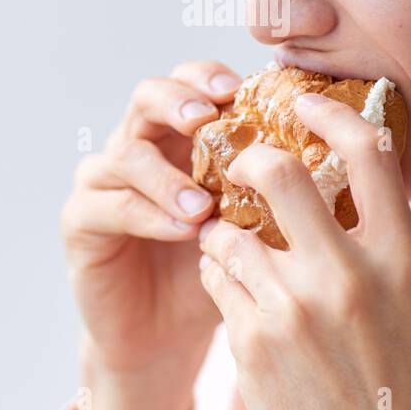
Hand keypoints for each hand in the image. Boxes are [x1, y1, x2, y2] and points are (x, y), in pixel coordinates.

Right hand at [59, 60, 239, 409]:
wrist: (167, 332)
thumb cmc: (218, 268)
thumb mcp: (252, 221)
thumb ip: (271, 183)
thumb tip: (330, 151)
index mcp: (179, 134)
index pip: (188, 83)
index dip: (208, 77)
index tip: (238, 88)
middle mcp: (137, 145)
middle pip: (146, 97)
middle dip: (178, 101)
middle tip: (206, 118)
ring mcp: (103, 180)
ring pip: (125, 155)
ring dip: (167, 176)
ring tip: (203, 206)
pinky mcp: (80, 221)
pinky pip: (110, 206)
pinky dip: (148, 215)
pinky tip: (182, 232)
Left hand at [197, 91, 410, 409]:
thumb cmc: (391, 367)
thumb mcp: (404, 291)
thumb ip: (373, 230)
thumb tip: (327, 162)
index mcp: (400, 256)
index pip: (368, 151)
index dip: (331, 113)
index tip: (303, 104)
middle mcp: (349, 275)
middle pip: (281, 173)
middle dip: (249, 160)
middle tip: (241, 164)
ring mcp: (294, 309)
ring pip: (229, 233)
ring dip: (223, 233)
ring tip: (233, 247)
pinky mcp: (252, 342)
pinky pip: (215, 281)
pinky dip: (219, 279)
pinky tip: (239, 297)